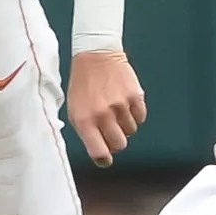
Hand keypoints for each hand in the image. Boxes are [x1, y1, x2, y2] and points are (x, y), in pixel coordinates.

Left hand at [67, 49, 145, 167]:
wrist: (96, 55)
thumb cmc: (83, 85)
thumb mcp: (75, 109)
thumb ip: (86, 131)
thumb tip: (99, 152)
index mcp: (85, 120)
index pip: (99, 152)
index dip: (104, 159)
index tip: (105, 157)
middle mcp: (103, 114)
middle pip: (119, 145)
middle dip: (115, 141)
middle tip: (110, 130)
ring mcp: (121, 105)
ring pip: (131, 131)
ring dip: (124, 125)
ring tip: (114, 110)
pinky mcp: (135, 96)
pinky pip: (141, 118)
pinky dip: (134, 115)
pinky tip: (124, 103)